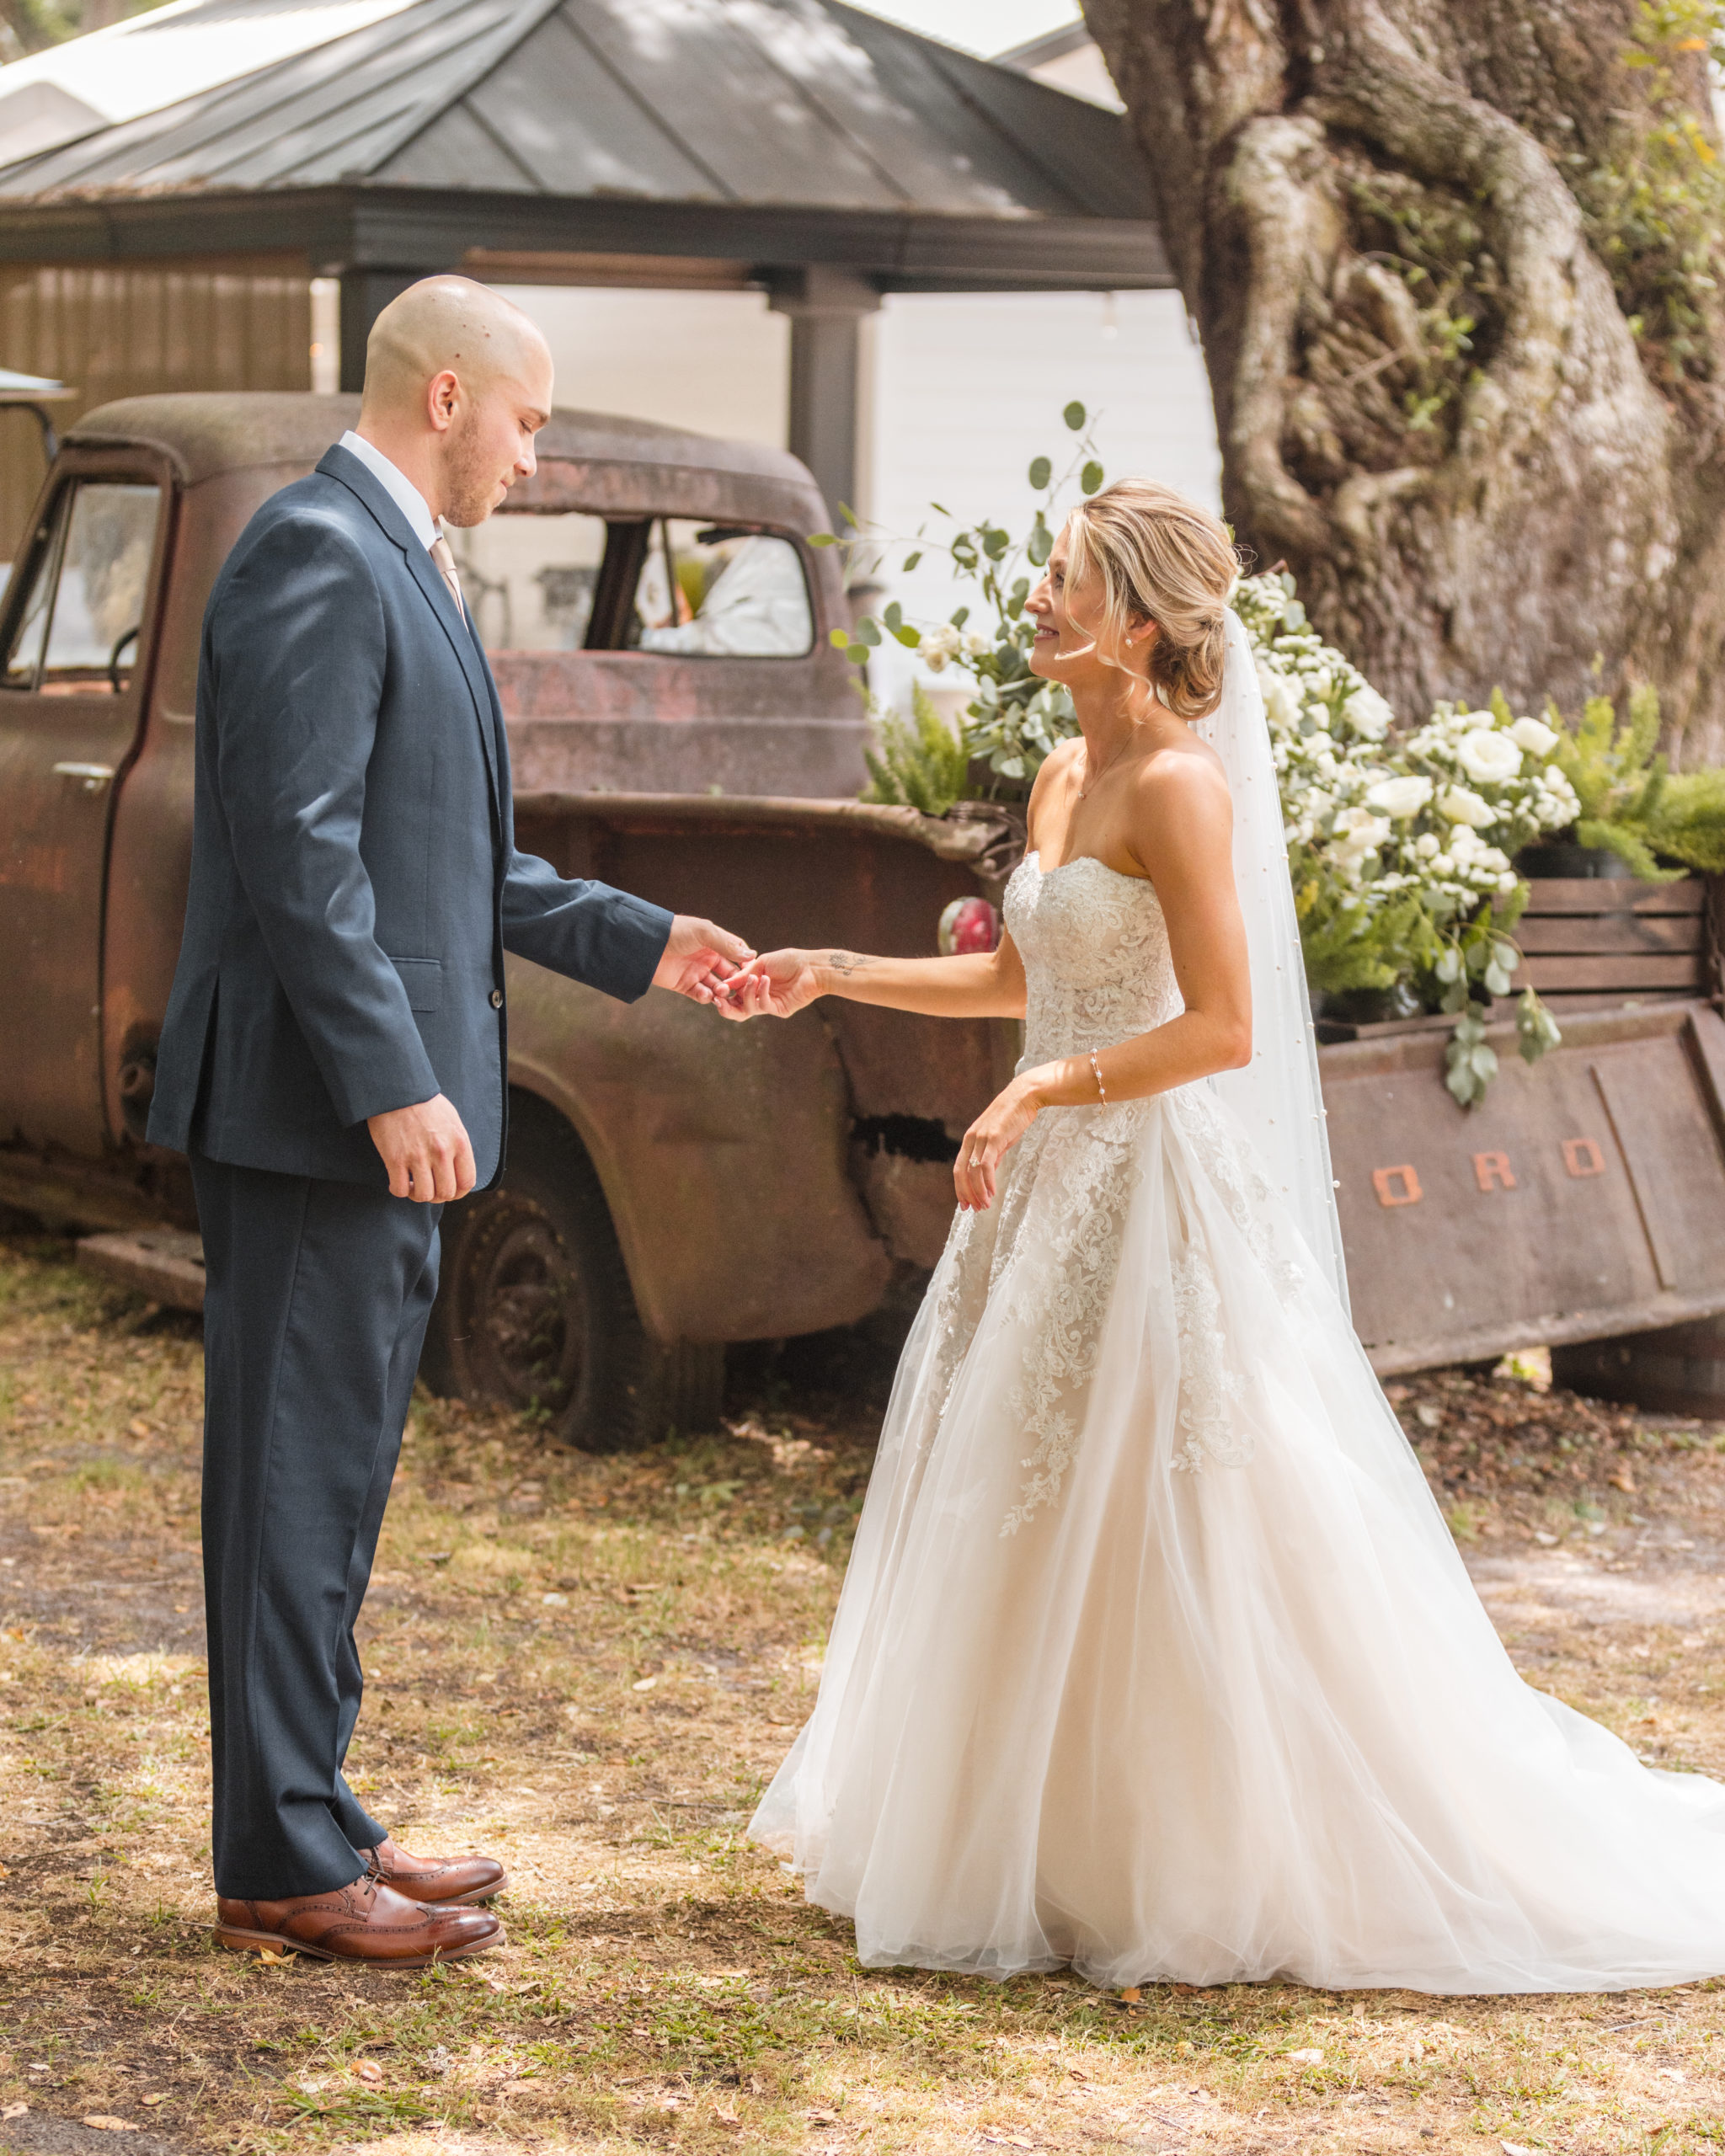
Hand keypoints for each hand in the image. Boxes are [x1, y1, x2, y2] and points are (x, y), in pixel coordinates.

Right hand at [368, 1093, 476, 1202]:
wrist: (397, 1089)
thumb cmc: (425, 1103)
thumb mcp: (452, 1121)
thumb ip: (458, 1146)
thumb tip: (459, 1170)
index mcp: (459, 1142)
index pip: (467, 1182)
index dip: (458, 1192)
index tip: (448, 1190)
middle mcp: (442, 1151)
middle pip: (446, 1193)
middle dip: (437, 1196)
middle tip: (428, 1188)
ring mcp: (418, 1156)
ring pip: (424, 1195)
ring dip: (418, 1195)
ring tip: (413, 1185)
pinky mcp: (395, 1158)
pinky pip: (400, 1190)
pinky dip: (399, 1191)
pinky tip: (398, 1181)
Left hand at [653, 914, 755, 1005]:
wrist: (646, 944)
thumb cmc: (676, 932)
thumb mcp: (705, 933)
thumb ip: (728, 945)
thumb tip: (752, 955)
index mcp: (714, 942)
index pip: (736, 954)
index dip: (744, 963)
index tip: (751, 973)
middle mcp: (706, 957)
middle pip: (729, 973)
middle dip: (734, 982)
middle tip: (737, 988)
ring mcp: (695, 972)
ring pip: (716, 986)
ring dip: (721, 991)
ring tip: (719, 992)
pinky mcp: (684, 985)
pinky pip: (700, 994)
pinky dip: (705, 997)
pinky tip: (706, 995)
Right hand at [716, 948, 825, 1020]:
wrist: (811, 967)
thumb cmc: (788, 961)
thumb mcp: (761, 963)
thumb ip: (743, 975)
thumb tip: (725, 984)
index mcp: (753, 985)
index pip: (733, 995)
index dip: (723, 994)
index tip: (717, 988)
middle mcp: (759, 996)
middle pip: (737, 1010)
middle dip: (726, 1007)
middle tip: (719, 1000)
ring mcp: (769, 1004)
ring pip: (748, 1009)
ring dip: (747, 993)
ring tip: (753, 978)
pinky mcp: (779, 1010)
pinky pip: (763, 1005)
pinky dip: (761, 992)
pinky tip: (766, 980)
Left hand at [954, 1072, 1045, 1211]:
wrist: (1024, 1096)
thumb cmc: (1013, 1117)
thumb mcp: (999, 1139)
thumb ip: (992, 1156)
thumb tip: (988, 1175)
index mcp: (970, 1139)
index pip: (959, 1168)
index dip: (960, 1188)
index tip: (965, 1203)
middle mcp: (972, 1139)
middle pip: (961, 1172)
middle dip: (966, 1193)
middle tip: (973, 1209)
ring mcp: (982, 1138)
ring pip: (973, 1172)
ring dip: (978, 1192)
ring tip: (985, 1205)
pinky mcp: (994, 1138)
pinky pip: (986, 1165)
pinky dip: (987, 1182)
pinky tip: (992, 1192)